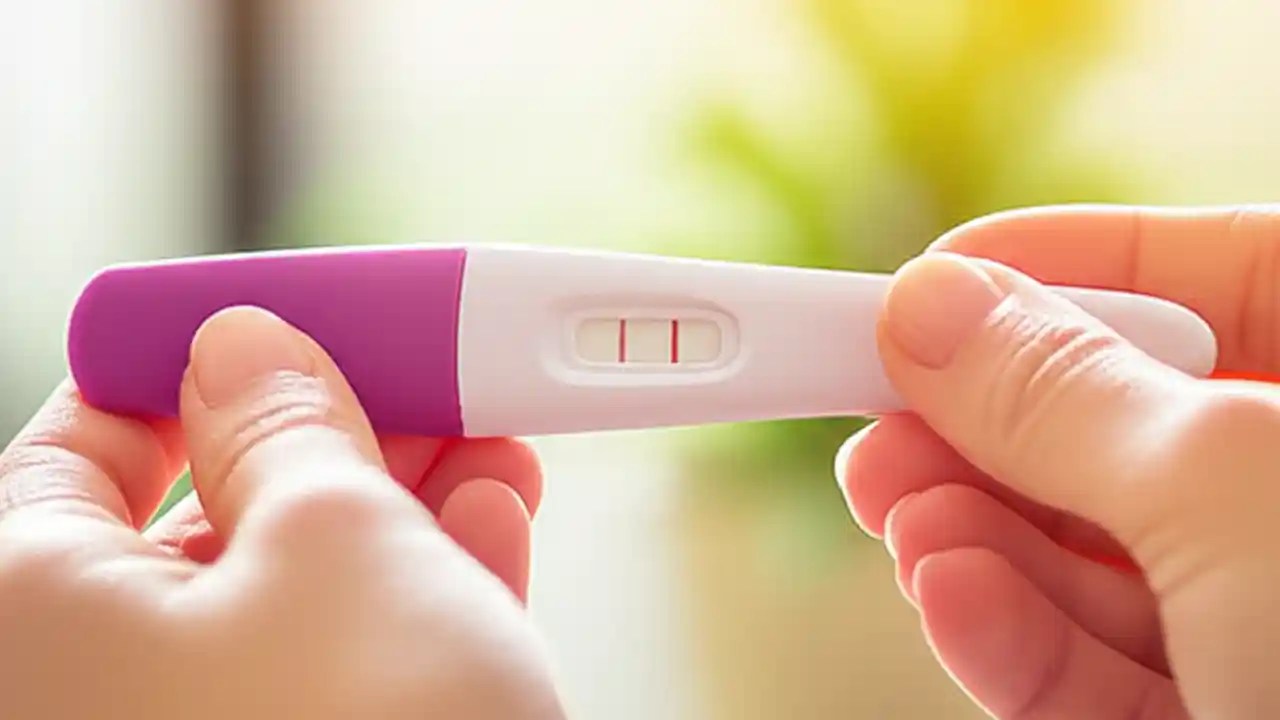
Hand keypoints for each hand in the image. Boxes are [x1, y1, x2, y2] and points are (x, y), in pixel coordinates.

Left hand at [0, 307, 563, 717]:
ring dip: (401, 500)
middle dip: (335, 429)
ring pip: (295, 589)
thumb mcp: (335, 540)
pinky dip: (421, 589)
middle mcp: (91, 691)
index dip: (188, 358)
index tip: (280, 315)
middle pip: (207, 512)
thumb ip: (288, 425)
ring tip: (489, 437)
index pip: (82, 436)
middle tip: (418, 366)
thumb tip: (250, 349)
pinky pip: (345, 663)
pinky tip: (490, 521)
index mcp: (30, 614)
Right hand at [839, 205, 1279, 718]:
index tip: (927, 282)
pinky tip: (943, 588)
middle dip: (982, 420)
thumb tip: (933, 312)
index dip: (1058, 264)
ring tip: (893, 505)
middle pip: (1118, 420)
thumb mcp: (1232, 487)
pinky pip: (1096, 663)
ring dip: (972, 530)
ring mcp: (1266, 620)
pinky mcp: (1218, 719)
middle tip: (871, 401)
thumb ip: (1064, 393)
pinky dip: (1006, 629)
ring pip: (1088, 552)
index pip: (1209, 274)